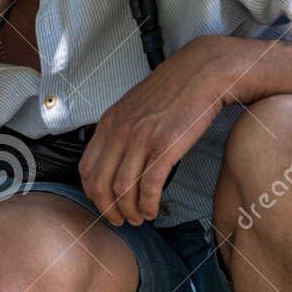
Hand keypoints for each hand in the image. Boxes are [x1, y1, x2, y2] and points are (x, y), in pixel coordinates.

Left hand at [79, 35, 235, 224]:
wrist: (205, 71)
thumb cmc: (175, 89)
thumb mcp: (135, 105)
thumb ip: (121, 129)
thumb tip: (116, 158)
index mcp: (109, 122)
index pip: (86, 169)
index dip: (93, 194)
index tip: (105, 205)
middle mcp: (120, 131)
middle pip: (100, 184)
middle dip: (108, 210)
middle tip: (120, 221)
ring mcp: (142, 138)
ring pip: (123, 190)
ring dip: (130, 211)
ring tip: (140, 219)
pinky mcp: (166, 146)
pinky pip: (149, 186)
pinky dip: (149, 205)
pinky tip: (153, 210)